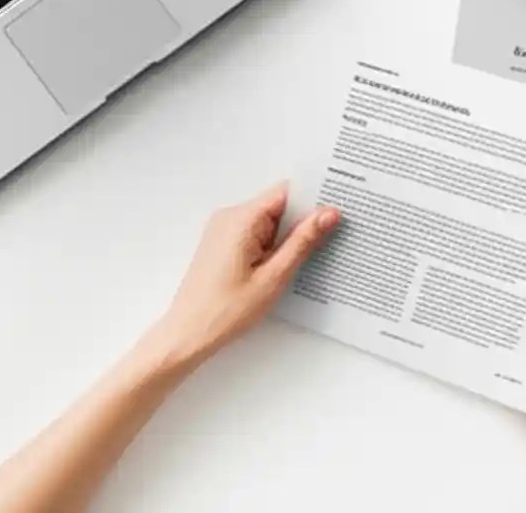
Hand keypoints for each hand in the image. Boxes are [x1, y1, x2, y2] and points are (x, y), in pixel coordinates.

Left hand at [151, 183, 338, 365]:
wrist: (188, 333)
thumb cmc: (227, 310)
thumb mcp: (273, 277)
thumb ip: (302, 242)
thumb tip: (328, 214)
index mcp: (242, 219)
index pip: (286, 192)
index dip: (314, 198)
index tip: (338, 209)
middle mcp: (230, 216)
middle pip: (278, 205)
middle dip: (303, 220)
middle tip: (331, 236)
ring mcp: (223, 229)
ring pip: (268, 221)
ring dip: (287, 236)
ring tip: (308, 256)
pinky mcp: (222, 243)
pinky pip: (254, 233)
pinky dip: (272, 244)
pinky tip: (283, 265)